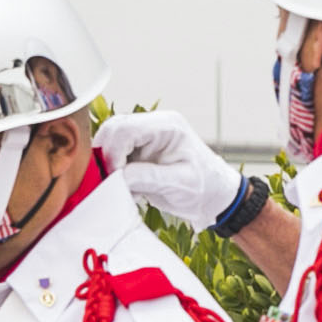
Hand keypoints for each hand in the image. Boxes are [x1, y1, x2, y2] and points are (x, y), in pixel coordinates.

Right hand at [95, 111, 241, 226]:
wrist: (214, 195)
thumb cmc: (205, 187)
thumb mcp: (180, 184)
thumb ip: (149, 177)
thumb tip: (119, 176)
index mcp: (167, 126)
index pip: (127, 128)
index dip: (114, 153)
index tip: (115, 177)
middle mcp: (154, 126)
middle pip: (114, 129)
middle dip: (107, 156)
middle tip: (112, 182)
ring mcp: (145, 137)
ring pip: (110, 140)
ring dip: (108, 163)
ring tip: (120, 185)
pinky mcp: (139, 150)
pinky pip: (115, 153)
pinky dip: (113, 169)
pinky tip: (125, 186)